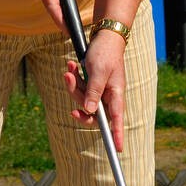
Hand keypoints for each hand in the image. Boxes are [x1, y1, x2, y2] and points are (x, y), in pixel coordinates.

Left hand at [64, 29, 125, 152]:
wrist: (104, 35)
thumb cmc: (105, 52)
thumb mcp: (98, 72)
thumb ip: (94, 92)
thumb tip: (89, 112)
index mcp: (115, 94)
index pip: (117, 120)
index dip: (117, 135)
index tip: (117, 150)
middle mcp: (108, 95)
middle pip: (90, 110)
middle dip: (76, 97)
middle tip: (68, 79)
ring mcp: (99, 90)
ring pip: (81, 98)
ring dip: (72, 84)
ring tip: (69, 66)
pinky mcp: (91, 84)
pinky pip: (79, 88)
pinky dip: (73, 78)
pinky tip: (71, 65)